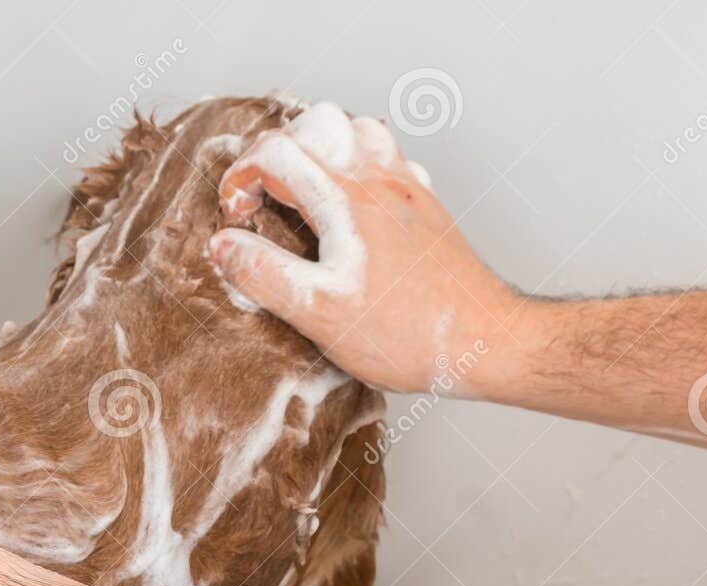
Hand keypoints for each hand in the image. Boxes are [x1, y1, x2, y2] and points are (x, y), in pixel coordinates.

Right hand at [207, 101, 523, 394]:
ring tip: (304, 194)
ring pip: (359, 130)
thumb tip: (222, 246)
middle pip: (319, 123)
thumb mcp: (318, 312)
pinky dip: (360, 167)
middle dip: (279, 151)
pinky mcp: (426, 207)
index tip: (235, 219)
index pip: (277, 154)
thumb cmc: (405, 333)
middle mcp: (378, 182)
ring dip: (322, 150)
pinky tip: (351, 207)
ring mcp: (407, 189)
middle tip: (265, 197)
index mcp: (345, 201)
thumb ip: (263, 274)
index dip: (241, 179)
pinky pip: (391, 159)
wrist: (484, 341)